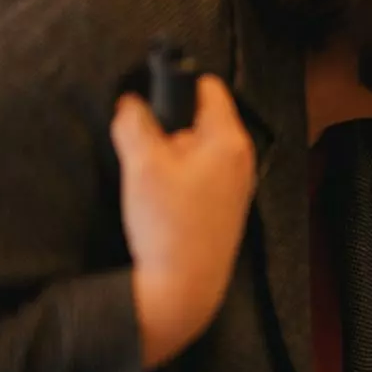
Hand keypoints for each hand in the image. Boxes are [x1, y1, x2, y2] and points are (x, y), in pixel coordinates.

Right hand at [111, 76, 255, 368]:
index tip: (148, 93)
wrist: (185, 288)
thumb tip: (130, 99)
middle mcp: (242, 158)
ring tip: (149, 176)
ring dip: (171, 152)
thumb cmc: (169, 226)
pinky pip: (201, 173)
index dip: (177, 83)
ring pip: (198, 147)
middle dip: (170, 124)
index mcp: (229, 140)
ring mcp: (237, 184)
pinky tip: (160, 198)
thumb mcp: (142, 165)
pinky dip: (179, 175)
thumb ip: (134, 122)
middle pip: (202, 118)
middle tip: (143, 145)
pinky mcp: (225, 206)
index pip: (209, 87)